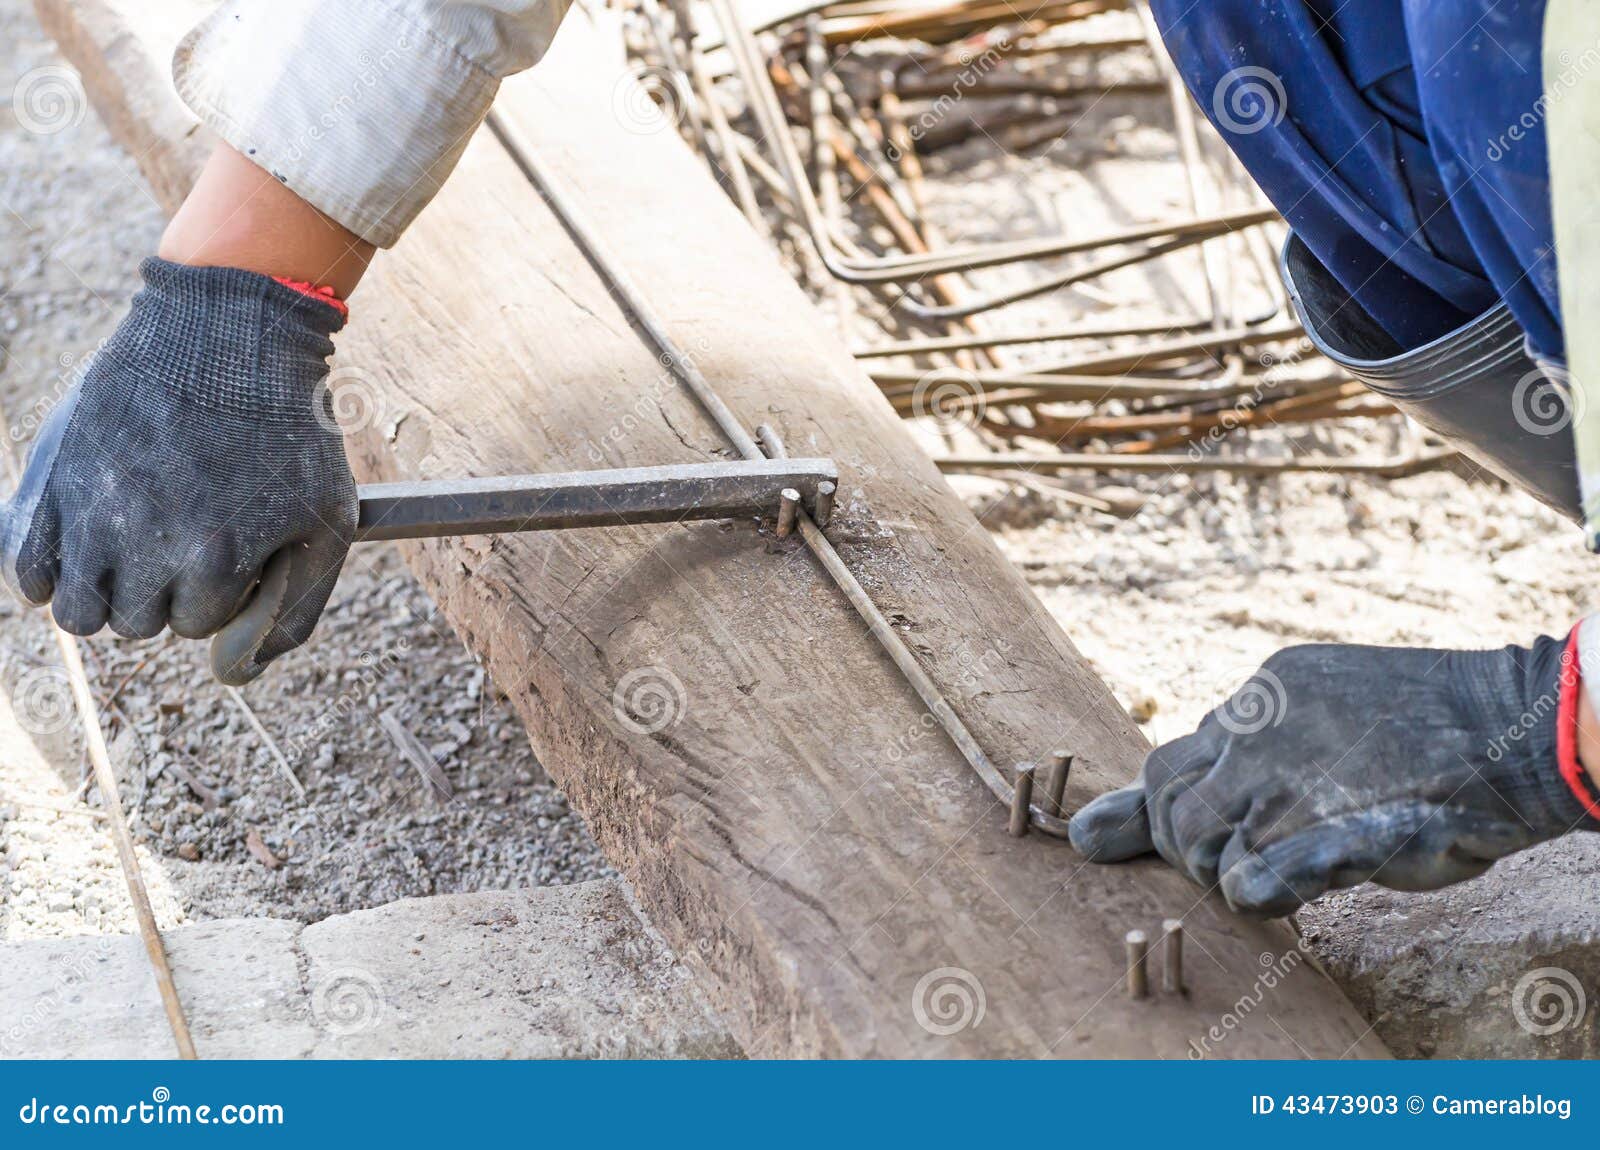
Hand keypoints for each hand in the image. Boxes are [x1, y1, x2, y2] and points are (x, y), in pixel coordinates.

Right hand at [0, 257, 355, 683]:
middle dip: (165, 591)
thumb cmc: (289, 430)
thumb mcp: (325, 522)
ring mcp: (86, 510)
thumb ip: (294, 612)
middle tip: (186, 531)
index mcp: (213, 558)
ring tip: (137, 543)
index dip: (218, 588)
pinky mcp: (46, 478)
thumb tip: (238, 673)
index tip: (232, 539)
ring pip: (78, 613)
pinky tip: (83, 540)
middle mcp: (142, 543)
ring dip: (109, 590)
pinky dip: (48, 569)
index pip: (196, 626)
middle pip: (137, 624)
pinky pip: (23, 569)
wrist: (226, 331)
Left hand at [1068, 638, 1599, 916]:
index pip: (1170, 763)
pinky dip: (1256, 895)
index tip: (1199, 835)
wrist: (1517, 730)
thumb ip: (1255, 742)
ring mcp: (1287, 781)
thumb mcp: (1323, 711)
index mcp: (1260, 699)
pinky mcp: (1325, 832)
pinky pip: (1248, 880)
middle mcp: (1257, 734)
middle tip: (1226, 864)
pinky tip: (1288, 892)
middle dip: (1181, 845)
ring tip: (1266, 878)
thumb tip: (1190, 781)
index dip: (1172, 810)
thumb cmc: (1428, 731)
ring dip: (1217, 873)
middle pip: (1167, 803)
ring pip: (1194, 843)